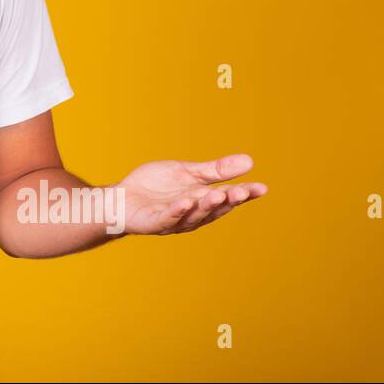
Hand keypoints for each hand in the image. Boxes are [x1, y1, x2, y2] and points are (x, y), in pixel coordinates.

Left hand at [113, 153, 266, 234]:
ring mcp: (175, 220)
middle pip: (215, 208)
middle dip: (228, 200)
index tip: (262, 187)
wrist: (122, 196)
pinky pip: (168, 217)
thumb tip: (249, 161)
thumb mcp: (188, 173)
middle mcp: (193, 214)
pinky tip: (186, 201)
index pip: (228, 197)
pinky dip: (177, 211)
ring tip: (218, 194)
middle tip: (242, 192)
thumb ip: (215, 170)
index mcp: (203, 201)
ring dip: (206, 206)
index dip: (245, 194)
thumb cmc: (155, 187)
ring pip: (194, 215)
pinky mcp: (154, 222)